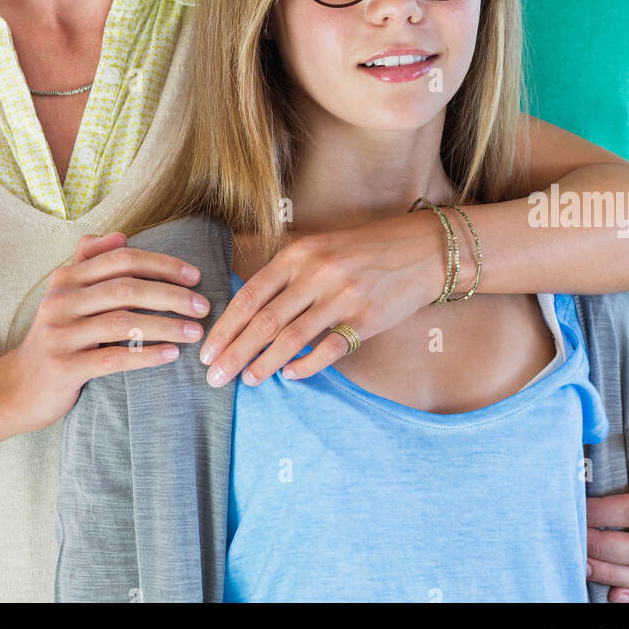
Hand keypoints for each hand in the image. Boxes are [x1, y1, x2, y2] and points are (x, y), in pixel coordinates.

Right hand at [0, 231, 209, 431]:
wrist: (15, 388)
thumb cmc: (54, 337)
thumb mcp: (63, 294)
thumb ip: (88, 260)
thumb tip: (122, 235)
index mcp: (66, 278)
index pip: (121, 260)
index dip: (162, 264)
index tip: (194, 276)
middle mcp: (61, 301)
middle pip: (126, 288)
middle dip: (171, 295)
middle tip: (203, 305)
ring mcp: (61, 334)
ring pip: (123, 323)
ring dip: (166, 325)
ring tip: (195, 331)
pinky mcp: (64, 367)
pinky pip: (113, 358)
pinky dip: (146, 356)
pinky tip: (171, 356)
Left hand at [199, 216, 443, 386]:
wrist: (422, 249)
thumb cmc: (364, 249)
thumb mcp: (320, 246)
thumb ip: (286, 272)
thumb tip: (247, 307)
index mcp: (299, 253)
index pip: (250, 295)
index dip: (225, 326)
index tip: (207, 350)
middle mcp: (317, 273)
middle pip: (264, 321)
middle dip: (234, 352)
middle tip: (214, 377)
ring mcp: (342, 296)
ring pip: (291, 339)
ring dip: (263, 364)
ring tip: (246, 381)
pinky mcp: (365, 319)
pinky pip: (327, 349)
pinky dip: (305, 366)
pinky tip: (289, 376)